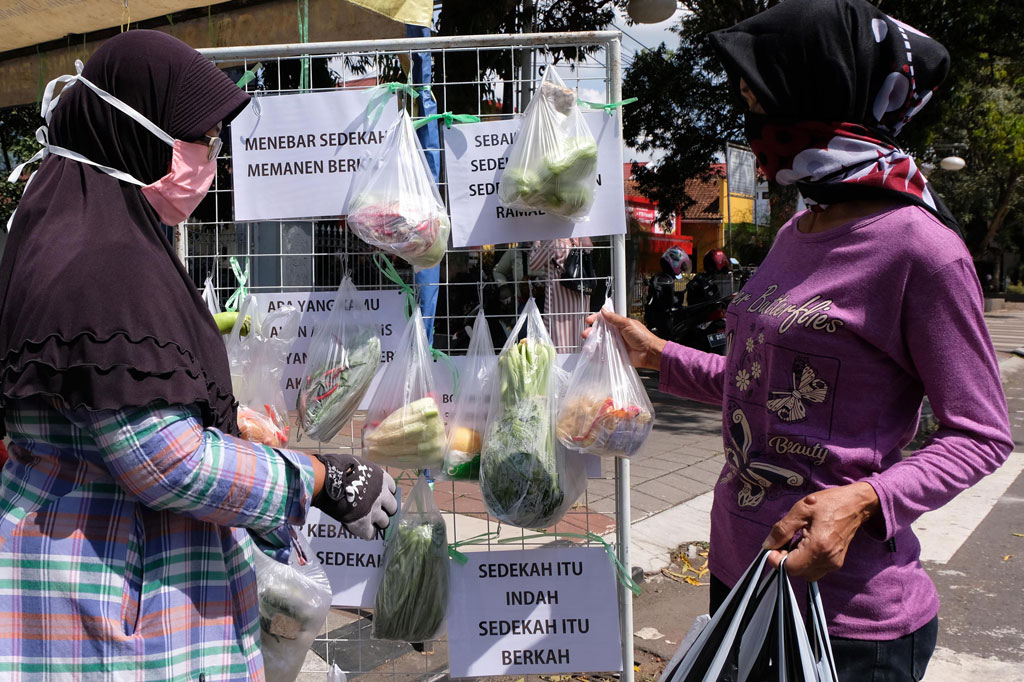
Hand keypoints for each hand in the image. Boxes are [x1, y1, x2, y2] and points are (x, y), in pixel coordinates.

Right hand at [312, 453, 397, 539]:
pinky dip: (365, 532)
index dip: (385, 493)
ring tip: (368, 521)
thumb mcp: (359, 465)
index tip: (379, 496)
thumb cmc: (339, 467)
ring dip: (377, 522)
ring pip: (384, 522)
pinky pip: (370, 533)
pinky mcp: (363, 524)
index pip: (392, 489)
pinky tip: (360, 529)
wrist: (328, 480)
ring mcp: (374, 510)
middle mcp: (382, 495)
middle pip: (393, 508)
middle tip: (376, 510)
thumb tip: (361, 478)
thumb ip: (365, 474)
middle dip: (385, 510)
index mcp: (382, 479)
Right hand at [583, 309, 666, 370]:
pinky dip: (597, 354)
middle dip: (591, 332)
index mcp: (619, 325)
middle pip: (599, 332)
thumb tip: (604, 310)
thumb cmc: (642, 337)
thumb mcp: (627, 324)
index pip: (604, 320)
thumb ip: (614, 318)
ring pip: (600, 342)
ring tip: (588, 345)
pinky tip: (592, 353)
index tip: (588, 320)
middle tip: (586, 334)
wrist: (649, 352)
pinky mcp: (615, 355)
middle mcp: (616, 334)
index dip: (595, 319)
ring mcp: (615, 344)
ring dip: (592, 343)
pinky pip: (604, 354)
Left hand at [763, 482, 879, 581]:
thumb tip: (767, 546)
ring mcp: (834, 564)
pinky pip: (815, 570)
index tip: (772, 546)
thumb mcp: (800, 510)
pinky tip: (805, 544)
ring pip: (805, 574)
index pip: (790, 568)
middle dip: (784, 560)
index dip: (776, 559)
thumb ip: (782, 529)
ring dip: (795, 561)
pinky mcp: (837, 563)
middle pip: (797, 573)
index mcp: (818, 546)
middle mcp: (828, 560)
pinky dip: (805, 561)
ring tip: (795, 541)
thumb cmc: (828, 503)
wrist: (855, 504)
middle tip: (783, 541)